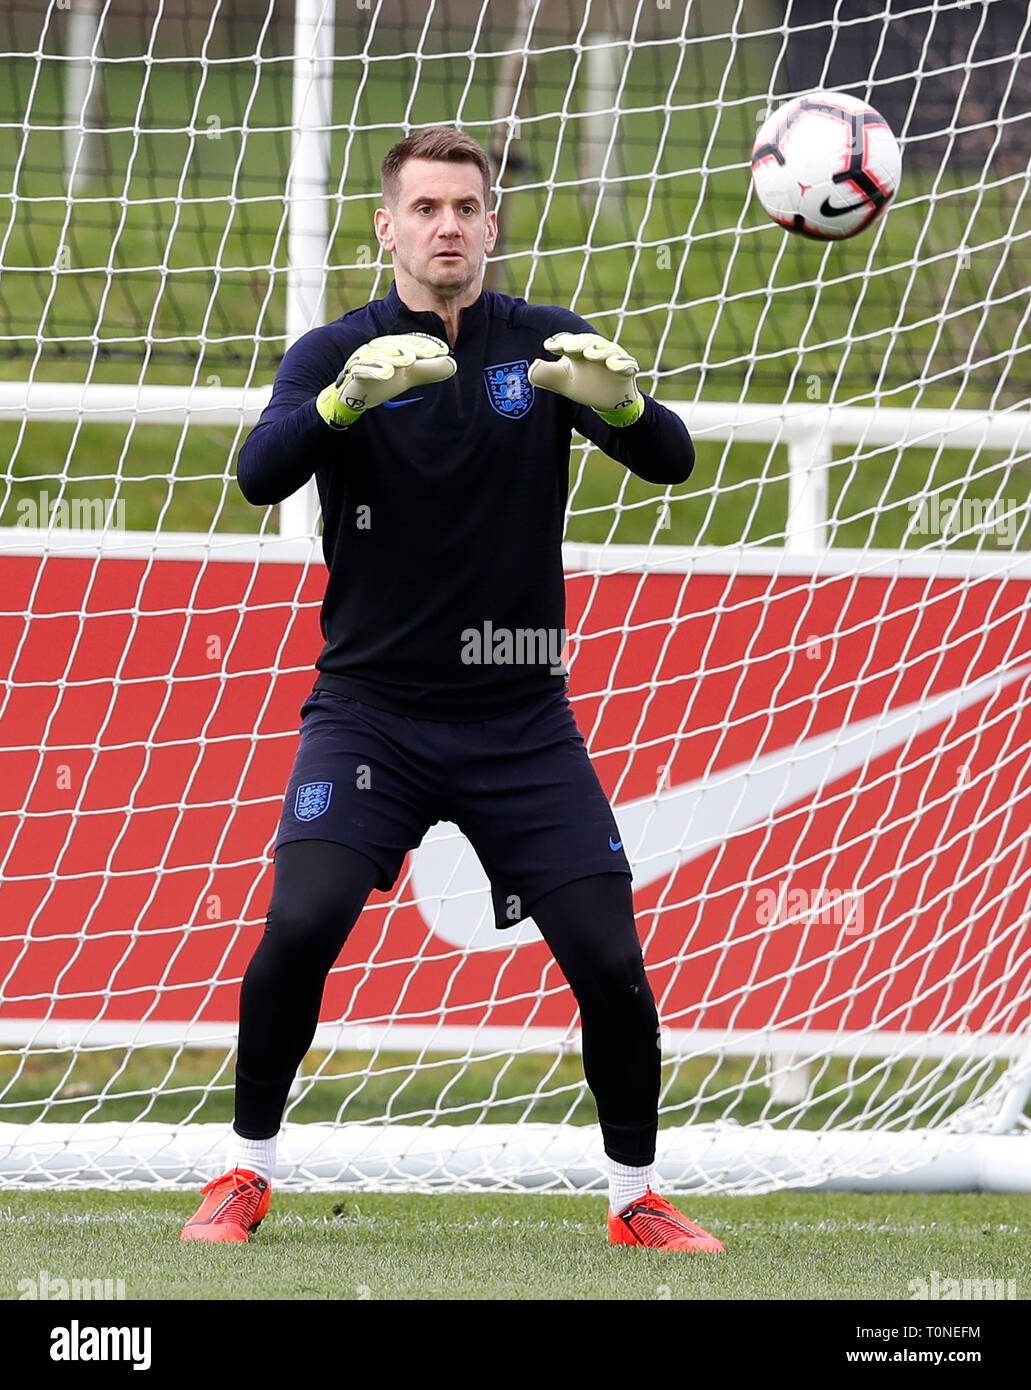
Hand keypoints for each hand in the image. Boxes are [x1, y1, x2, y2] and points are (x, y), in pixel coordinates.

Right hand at [316, 332, 455, 428]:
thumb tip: (452, 365)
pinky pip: (362, 370)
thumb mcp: (408, 376)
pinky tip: (386, 373)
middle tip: (430, 353)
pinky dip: (374, 370)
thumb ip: (428, 370)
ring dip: (394, 356)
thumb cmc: (381, 382)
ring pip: (379, 355)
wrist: (352, 396)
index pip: (409, 343)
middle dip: (413, 348)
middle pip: (395, 345)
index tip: (441, 350)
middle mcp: (376, 350)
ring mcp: (363, 361)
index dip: (424, 345)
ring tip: (409, 360)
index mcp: (390, 347)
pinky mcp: (353, 374)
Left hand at [527, 332, 643, 426]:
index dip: (560, 343)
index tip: (549, 346)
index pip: (568, 343)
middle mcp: (596, 350)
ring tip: (590, 354)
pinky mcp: (626, 369)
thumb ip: (548, 376)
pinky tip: (615, 366)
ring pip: (607, 350)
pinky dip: (622, 364)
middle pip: (588, 341)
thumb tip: (531, 369)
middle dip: (579, 343)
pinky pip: (626, 364)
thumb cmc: (586, 386)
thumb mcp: (564, 383)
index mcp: (579, 351)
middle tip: (569, 346)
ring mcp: (613, 358)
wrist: (610, 401)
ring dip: (600, 351)